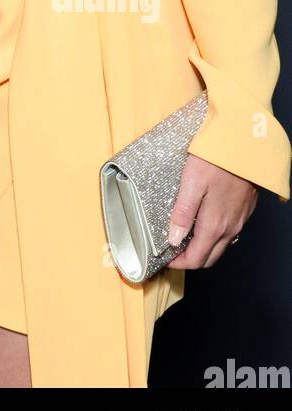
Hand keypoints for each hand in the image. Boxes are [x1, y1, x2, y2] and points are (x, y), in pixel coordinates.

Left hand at [166, 154, 257, 268]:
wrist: (246, 147)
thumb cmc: (216, 161)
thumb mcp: (192, 183)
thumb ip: (182, 213)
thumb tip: (174, 239)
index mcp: (214, 225)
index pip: (196, 259)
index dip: (179, 264)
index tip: (165, 259)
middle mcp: (230, 228)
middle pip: (209, 257)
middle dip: (190, 259)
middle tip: (172, 251)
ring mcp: (239, 220)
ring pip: (220, 246)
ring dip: (202, 248)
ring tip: (183, 235)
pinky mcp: (244, 210)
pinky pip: (228, 232)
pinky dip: (213, 235)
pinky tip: (201, 220)